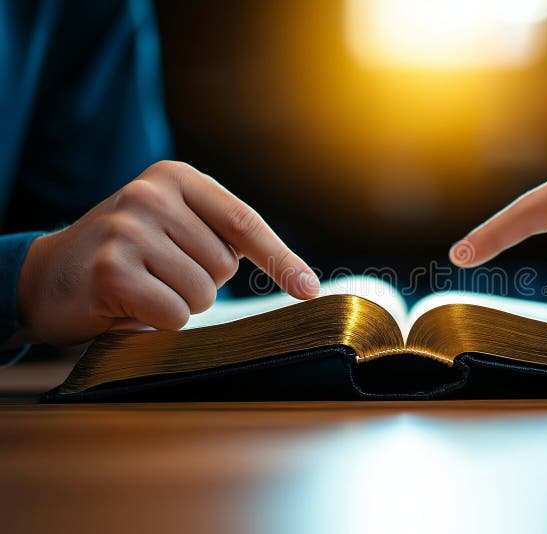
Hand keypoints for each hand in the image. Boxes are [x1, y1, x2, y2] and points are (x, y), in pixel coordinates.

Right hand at [16, 161, 318, 344]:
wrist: (49, 277)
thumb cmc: (129, 257)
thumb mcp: (173, 226)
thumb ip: (221, 234)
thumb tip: (299, 277)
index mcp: (175, 177)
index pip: (245, 221)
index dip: (281, 259)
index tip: (310, 290)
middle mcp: (151, 194)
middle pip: (224, 265)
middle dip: (202, 283)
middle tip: (159, 274)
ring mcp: (128, 228)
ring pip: (202, 293)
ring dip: (180, 303)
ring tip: (144, 286)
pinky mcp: (111, 269)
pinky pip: (175, 315)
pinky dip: (160, 322)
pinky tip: (128, 304)